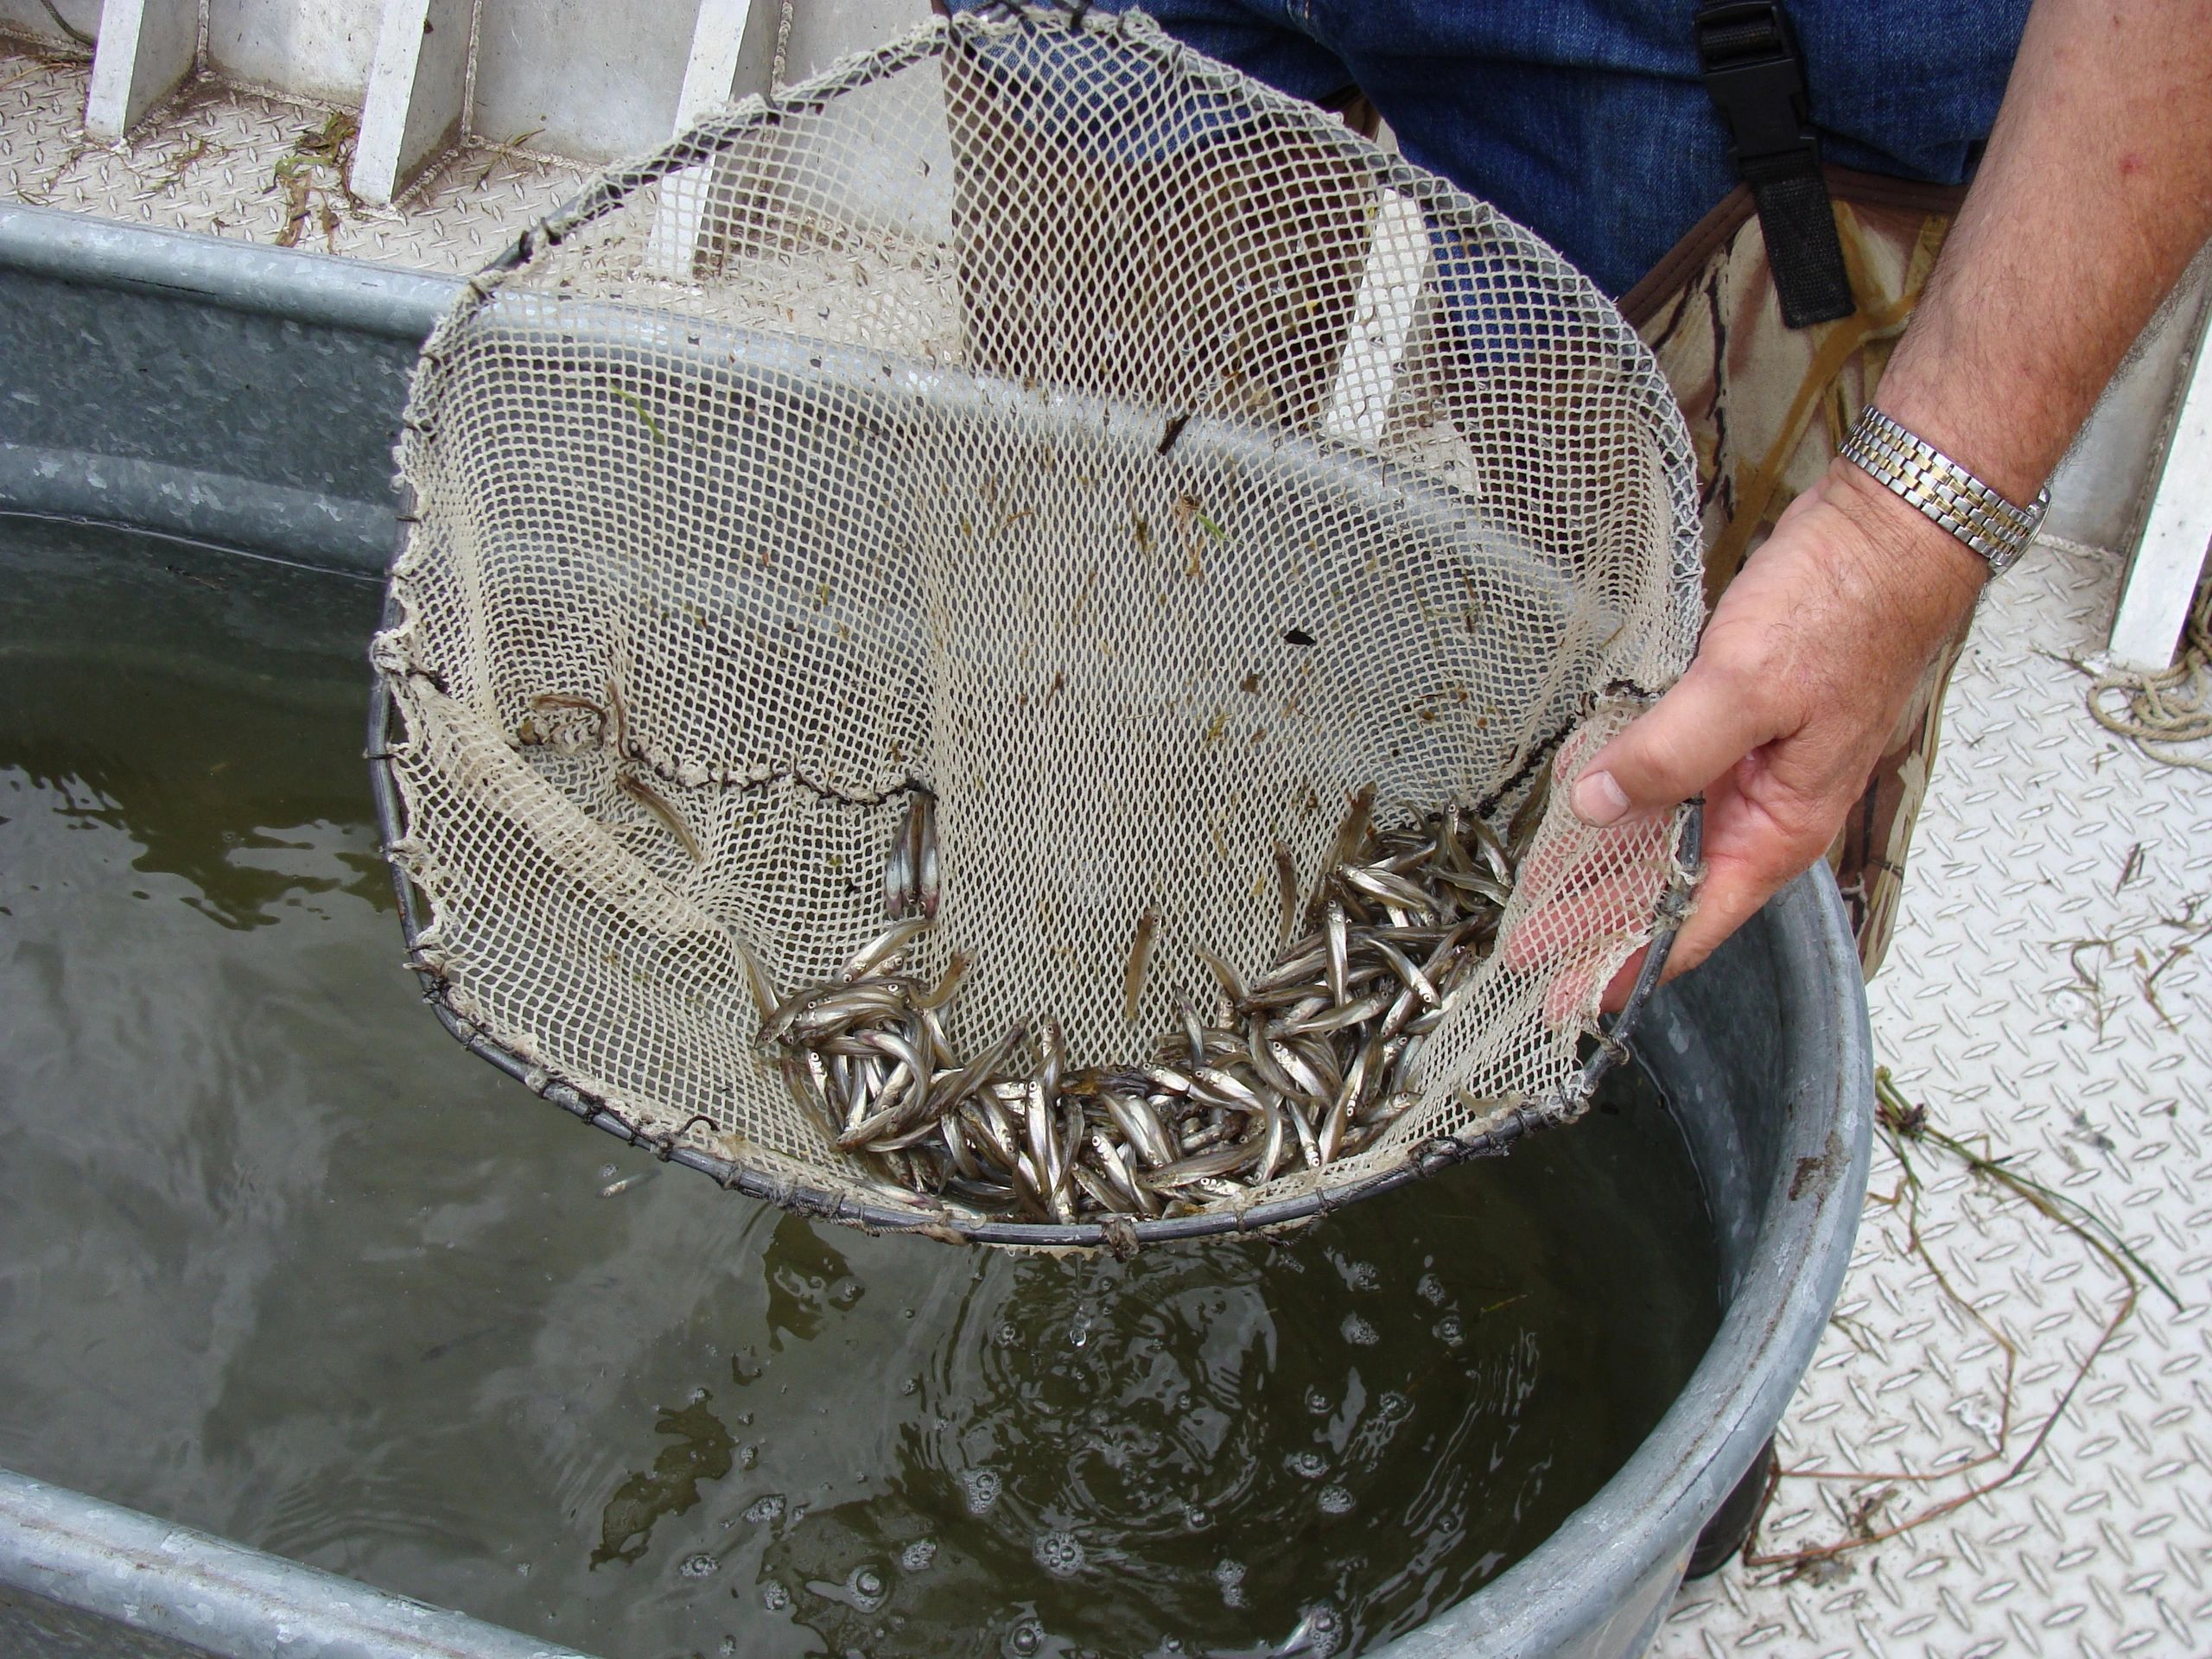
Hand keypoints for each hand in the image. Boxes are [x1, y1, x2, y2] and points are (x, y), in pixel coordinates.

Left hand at [1569, 456, 1989, 1004]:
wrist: (1892, 528)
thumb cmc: (1847, 606)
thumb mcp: (1744, 688)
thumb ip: (1668, 754)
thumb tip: (1600, 804)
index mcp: (1779, 827)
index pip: (1690, 926)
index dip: (1622, 966)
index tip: (1563, 994)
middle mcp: (1766, 810)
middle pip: (1668, 890)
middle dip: (1596, 921)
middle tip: (1525, 944)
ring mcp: (1752, 767)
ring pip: (1664, 835)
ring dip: (1602, 859)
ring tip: (1535, 887)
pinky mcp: (1735, 722)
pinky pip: (1669, 776)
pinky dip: (1622, 792)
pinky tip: (1577, 797)